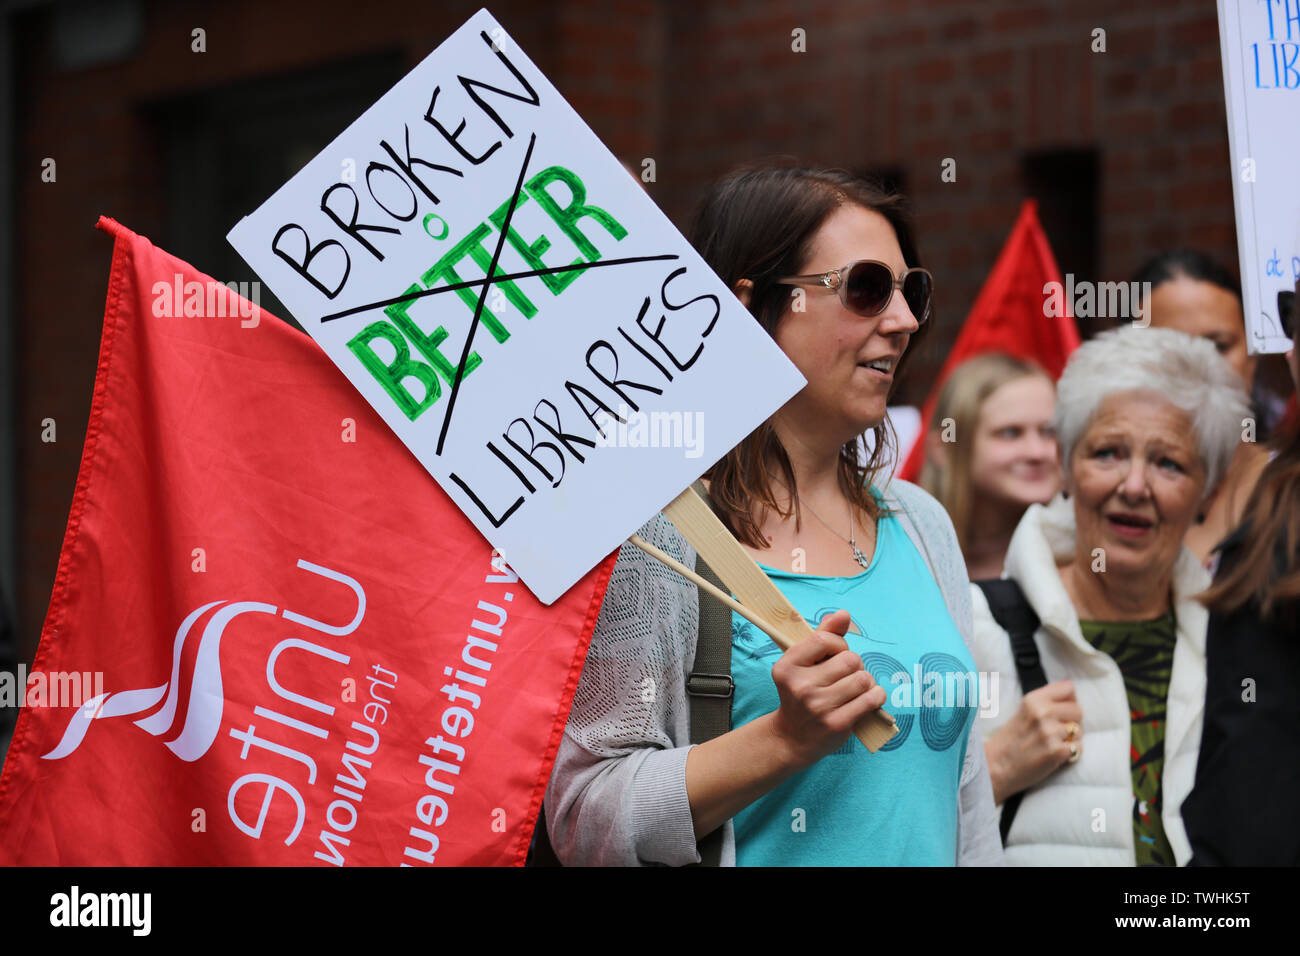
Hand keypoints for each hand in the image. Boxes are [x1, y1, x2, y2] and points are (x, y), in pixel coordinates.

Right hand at [767, 610, 885, 768]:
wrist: (793, 738)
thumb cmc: (802, 693)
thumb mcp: (803, 663)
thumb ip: (823, 636)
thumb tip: (843, 615)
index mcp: (787, 666)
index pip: (825, 639)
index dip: (838, 645)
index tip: (834, 656)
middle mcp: (799, 686)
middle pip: (850, 659)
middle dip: (854, 664)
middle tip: (846, 676)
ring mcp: (818, 707)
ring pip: (863, 678)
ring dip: (865, 682)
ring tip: (855, 689)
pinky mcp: (836, 724)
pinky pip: (871, 699)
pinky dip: (876, 696)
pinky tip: (868, 699)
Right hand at [985, 680, 1082, 804]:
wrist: (996, 766)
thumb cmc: (1011, 739)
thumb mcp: (1023, 711)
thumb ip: (1045, 702)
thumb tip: (1072, 696)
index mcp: (1033, 699)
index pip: (1068, 688)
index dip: (1069, 700)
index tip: (1061, 710)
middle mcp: (1042, 712)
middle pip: (1078, 710)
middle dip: (1072, 721)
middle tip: (1056, 731)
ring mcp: (1049, 732)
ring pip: (1079, 731)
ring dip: (1071, 739)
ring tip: (1052, 744)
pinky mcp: (1056, 752)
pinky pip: (1078, 748)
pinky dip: (1070, 753)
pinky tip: (1055, 755)